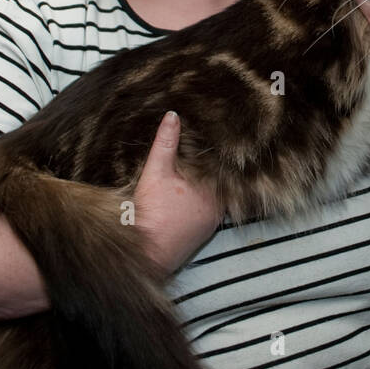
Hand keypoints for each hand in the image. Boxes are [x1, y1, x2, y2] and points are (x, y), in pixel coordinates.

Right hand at [133, 112, 222, 272]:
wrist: (145, 253)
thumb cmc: (152, 214)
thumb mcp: (156, 172)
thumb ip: (165, 143)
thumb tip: (172, 116)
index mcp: (214, 191)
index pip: (223, 167)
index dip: (219, 152)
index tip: (218, 137)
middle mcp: (218, 208)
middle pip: (220, 182)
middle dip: (213, 168)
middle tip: (209, 149)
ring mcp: (211, 222)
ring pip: (215, 197)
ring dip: (207, 186)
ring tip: (199, 168)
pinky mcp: (201, 233)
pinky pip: (206, 211)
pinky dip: (200, 202)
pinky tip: (191, 193)